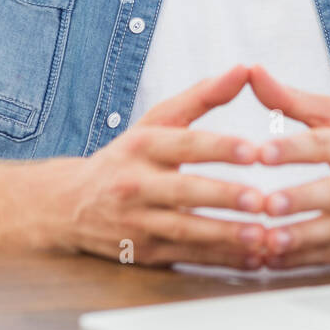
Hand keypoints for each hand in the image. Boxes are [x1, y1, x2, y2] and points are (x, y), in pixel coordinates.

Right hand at [59, 65, 271, 267]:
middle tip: (261, 199)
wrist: (69, 205)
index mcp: (142, 145)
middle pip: (183, 191)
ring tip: (261, 236)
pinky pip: (187, 257)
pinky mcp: (144, 253)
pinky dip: (221, 260)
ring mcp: (137, 222)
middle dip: (222, 196)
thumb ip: (202, 96)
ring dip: (225, 236)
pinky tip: (254, 258)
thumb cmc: (127, 157)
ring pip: (185, 231)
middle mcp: (135, 184)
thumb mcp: (155, 122)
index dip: (219, 147)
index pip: (183, 143)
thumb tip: (244, 69)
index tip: (253, 151)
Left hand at [247, 65, 329, 268]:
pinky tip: (278, 259)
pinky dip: (307, 259)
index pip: (325, 144)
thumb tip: (253, 72)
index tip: (262, 153)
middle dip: (302, 198)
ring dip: (302, 237)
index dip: (293, 149)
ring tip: (270, 241)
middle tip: (268, 204)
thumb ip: (293, 100)